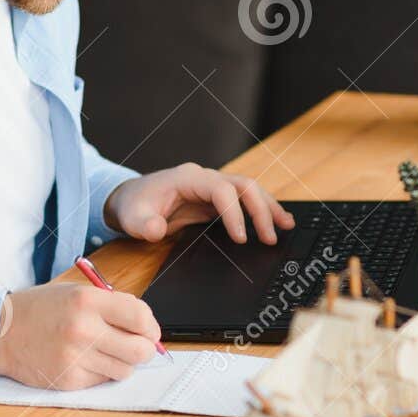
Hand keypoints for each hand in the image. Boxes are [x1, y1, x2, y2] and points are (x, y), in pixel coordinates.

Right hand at [0, 281, 160, 389]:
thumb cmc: (41, 310)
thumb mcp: (75, 292)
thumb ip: (112, 305)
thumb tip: (147, 326)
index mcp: (87, 301)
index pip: (140, 317)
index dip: (151, 326)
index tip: (149, 330)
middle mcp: (82, 329)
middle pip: (140, 350)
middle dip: (144, 349)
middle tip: (135, 345)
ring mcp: (75, 358)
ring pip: (125, 370)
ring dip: (122, 362)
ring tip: (104, 351)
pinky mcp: (68, 380)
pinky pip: (102, 381)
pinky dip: (100, 372)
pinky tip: (83, 360)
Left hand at [103, 163, 295, 244]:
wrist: (131, 199)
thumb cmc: (133, 206)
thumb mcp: (131, 218)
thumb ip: (143, 224)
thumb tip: (157, 229)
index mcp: (187, 178)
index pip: (220, 190)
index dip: (234, 212)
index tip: (241, 238)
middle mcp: (205, 178)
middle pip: (243, 186)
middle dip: (260, 210)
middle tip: (271, 237)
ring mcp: (212, 187)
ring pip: (249, 190)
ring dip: (268, 208)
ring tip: (286, 226)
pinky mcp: (216, 200)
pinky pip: (244, 201)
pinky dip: (262, 210)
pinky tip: (278, 222)